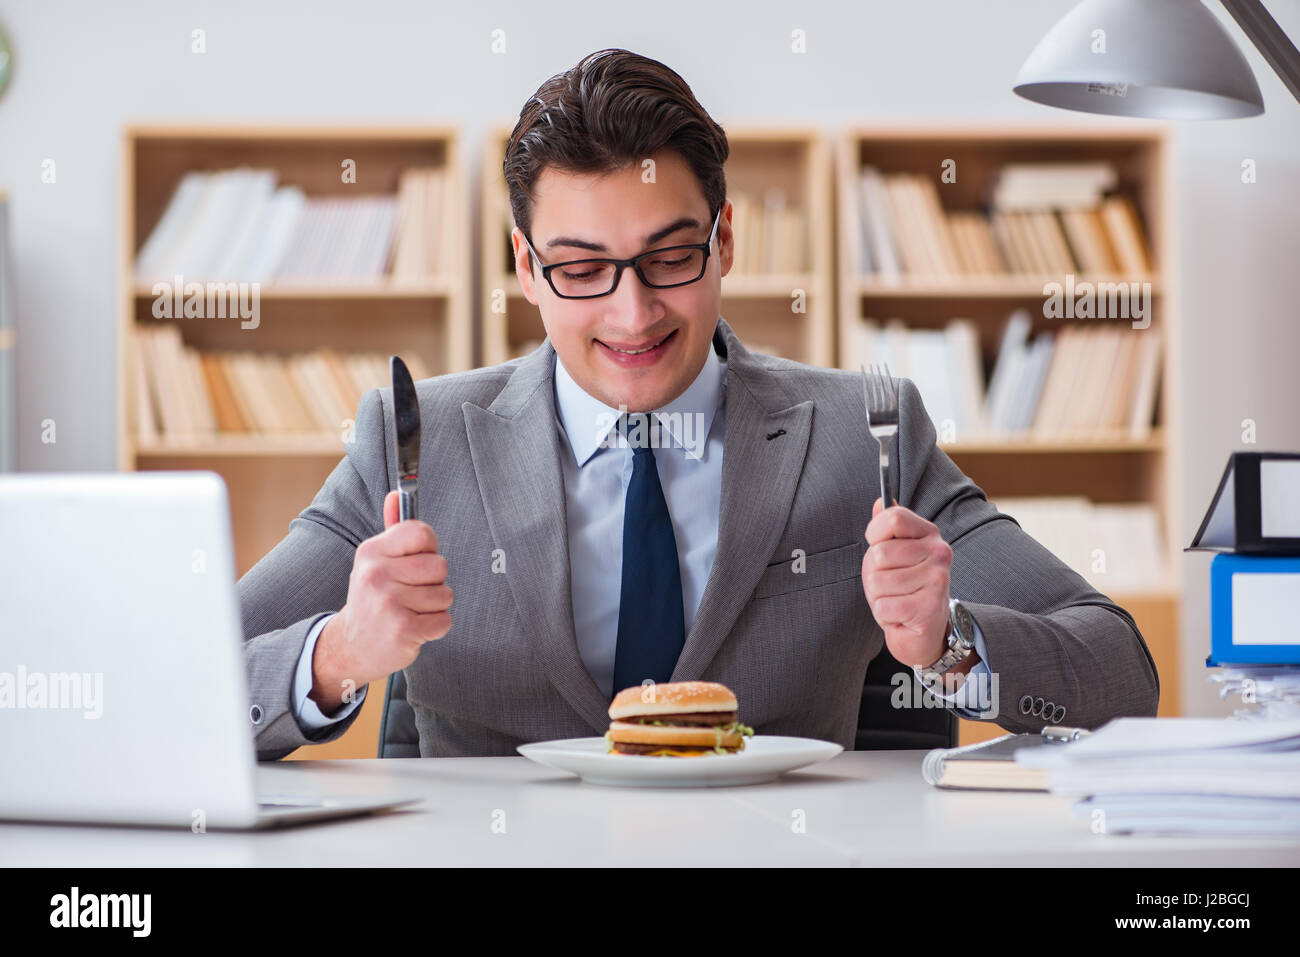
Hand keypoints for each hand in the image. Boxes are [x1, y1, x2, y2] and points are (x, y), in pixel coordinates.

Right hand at [310, 490, 452, 713]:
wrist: (351, 647)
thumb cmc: (373, 599)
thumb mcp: (376, 562)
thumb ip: (393, 530)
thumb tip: (396, 494)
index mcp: (372, 552)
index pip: (422, 533)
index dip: (429, 548)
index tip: (417, 562)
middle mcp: (376, 574)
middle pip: (440, 565)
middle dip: (434, 582)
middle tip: (410, 594)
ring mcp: (388, 603)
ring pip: (445, 594)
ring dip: (434, 607)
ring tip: (410, 611)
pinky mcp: (402, 629)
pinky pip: (444, 620)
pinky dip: (435, 628)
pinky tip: (413, 629)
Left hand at [861, 497, 953, 668]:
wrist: (923, 631)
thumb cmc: (904, 587)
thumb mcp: (893, 553)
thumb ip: (887, 528)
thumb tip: (880, 502)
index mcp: (930, 534)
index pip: (893, 518)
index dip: (874, 534)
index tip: (879, 547)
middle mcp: (939, 553)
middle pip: (879, 554)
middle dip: (874, 573)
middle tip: (891, 584)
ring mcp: (937, 581)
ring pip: (877, 582)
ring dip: (879, 596)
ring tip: (897, 599)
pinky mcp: (929, 608)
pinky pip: (883, 606)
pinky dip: (884, 614)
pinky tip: (901, 615)